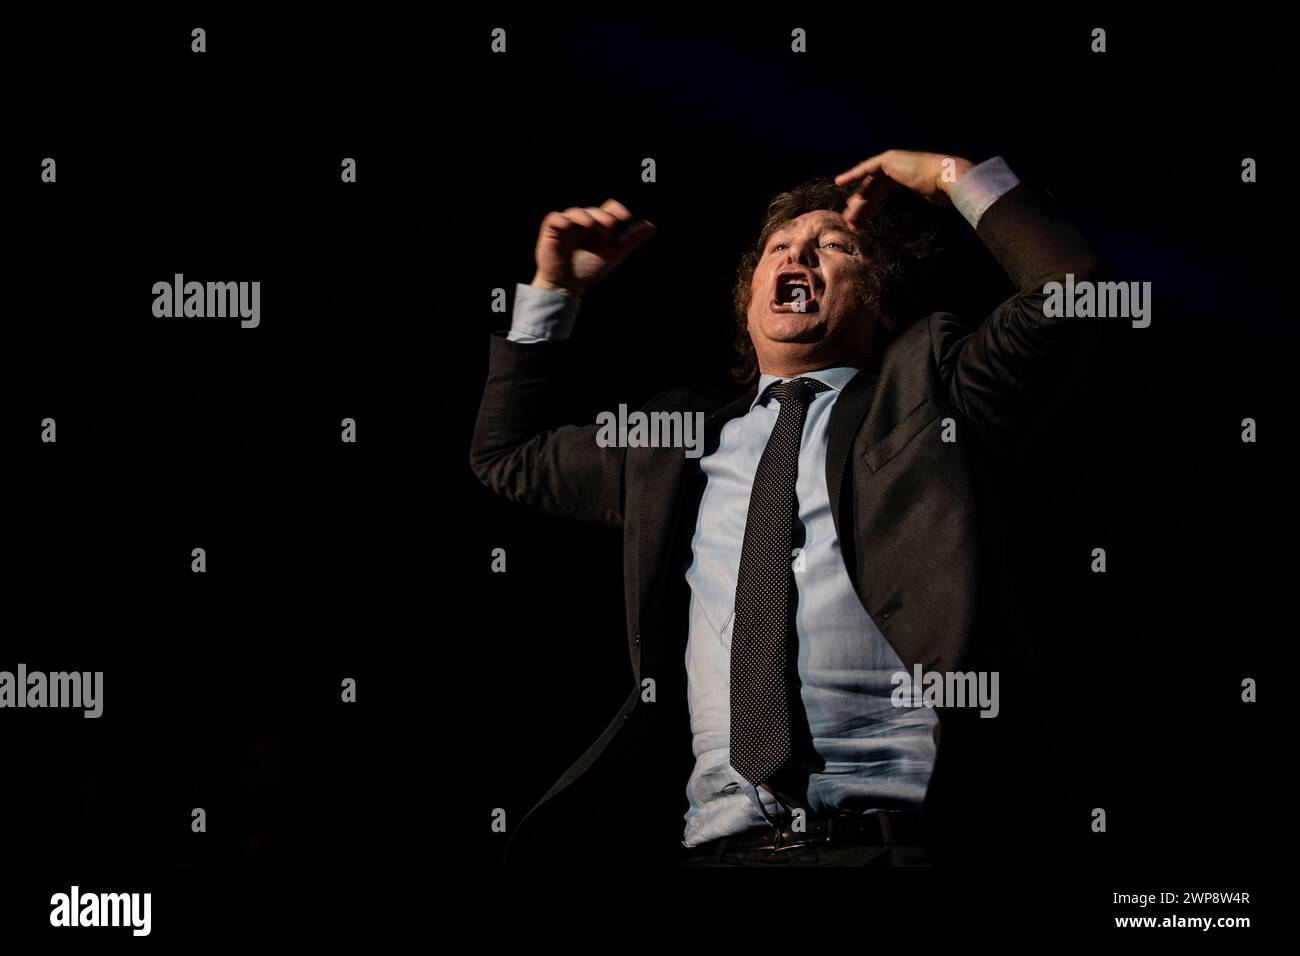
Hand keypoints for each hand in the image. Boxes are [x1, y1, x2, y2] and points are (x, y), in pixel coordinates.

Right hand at [532, 199, 655, 295]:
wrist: (566, 286)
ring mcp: (568, 224)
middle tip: (610, 223)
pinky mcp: (552, 230)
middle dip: (602, 216)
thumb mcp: (614, 255)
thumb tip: (653, 226)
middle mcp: (584, 221)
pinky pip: (555, 218)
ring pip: (575, 212)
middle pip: (594, 211)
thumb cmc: (590, 269)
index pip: (609, 208)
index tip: (626, 218)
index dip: (617, 209)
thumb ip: (631, 240)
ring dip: (583, 216)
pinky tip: (567, 224)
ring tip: (591, 225)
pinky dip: (561, 219)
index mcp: (599, 225)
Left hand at [833, 150, 973, 229]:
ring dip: (857, 202)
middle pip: (872, 191)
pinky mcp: (888, 160)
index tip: (860, 222)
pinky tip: (839, 182)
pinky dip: (852, 174)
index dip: (869, 208)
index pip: (881, 195)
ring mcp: (892, 164)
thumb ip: (925, 196)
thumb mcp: (929, 196)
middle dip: (861, 208)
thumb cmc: (944, 189)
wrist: (946, 177)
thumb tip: (935, 201)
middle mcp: (896, 170)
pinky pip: (865, 169)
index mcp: (905, 179)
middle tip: (850, 222)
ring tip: (847, 217)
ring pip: (868, 185)